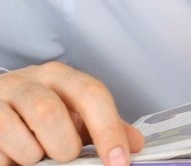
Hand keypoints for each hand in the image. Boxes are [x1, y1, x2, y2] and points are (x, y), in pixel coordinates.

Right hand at [0, 62, 143, 165]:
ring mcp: (0, 98)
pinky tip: (13, 156)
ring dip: (33, 156)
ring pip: (19, 134)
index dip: (108, 131)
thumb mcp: (74, 114)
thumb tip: (136, 145)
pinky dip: (10, 162)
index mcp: (61, 76)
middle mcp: (29, 81)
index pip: (92, 95)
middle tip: (64, 156)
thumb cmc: (39, 113)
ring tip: (34, 156)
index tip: (119, 162)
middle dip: (63, 147)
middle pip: (50, 113)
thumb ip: (104, 127)